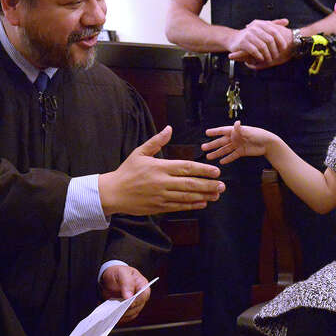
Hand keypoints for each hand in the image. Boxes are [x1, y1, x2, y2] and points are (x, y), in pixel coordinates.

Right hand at [99, 126, 223, 215]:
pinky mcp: (158, 207)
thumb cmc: (127, 171)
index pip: (186, 167)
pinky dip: (192, 205)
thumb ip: (156, 141)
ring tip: (216, 195)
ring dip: (203, 196)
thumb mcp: (139, 153)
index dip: (203, 170)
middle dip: (208, 184)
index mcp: (159, 167)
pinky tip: (202, 203)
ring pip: (187, 196)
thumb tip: (169, 128)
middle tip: (222, 185)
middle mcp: (162, 182)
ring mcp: (161, 196)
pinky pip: (179, 207)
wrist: (113, 193)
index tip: (216, 171)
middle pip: (190, 184)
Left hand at [99, 265, 151, 321]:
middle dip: (128, 308)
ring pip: (133, 313)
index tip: (129, 302)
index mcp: (142, 285)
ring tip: (114, 313)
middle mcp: (140, 296)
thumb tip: (129, 296)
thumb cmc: (117, 273)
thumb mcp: (121, 273)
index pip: (144, 294)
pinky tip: (113, 316)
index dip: (138, 299)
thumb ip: (127, 282)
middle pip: (138, 306)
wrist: (108, 279)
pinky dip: (120, 317)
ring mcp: (134, 304)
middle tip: (118, 309)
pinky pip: (126, 317)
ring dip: (124, 314)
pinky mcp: (128, 310)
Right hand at [201, 121, 278, 164]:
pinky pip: (232, 156)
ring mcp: (238, 145)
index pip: (223, 131)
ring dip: (217, 153)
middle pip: (221, 141)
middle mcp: (235, 137)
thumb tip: (236, 123)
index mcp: (236, 131)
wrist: (268, 144)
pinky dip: (227, 159)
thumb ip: (240, 129)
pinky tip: (221, 162)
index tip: (206, 132)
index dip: (215, 132)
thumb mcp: (249, 131)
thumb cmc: (259, 135)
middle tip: (203, 148)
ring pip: (225, 150)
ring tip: (209, 157)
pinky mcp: (242, 152)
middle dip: (212, 144)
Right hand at [226, 18, 291, 66]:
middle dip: (274, 50)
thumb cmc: (250, 35)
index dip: (280, 40)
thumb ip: (274, 24)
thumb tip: (286, 21)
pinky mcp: (243, 42)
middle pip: (269, 40)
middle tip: (276, 57)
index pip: (274, 32)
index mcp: (261, 24)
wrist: (233, 39)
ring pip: (262, 46)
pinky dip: (259, 56)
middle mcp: (254, 28)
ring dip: (267, 55)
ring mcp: (248, 35)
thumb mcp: (261, 27)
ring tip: (269, 60)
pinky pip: (254, 51)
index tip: (284, 48)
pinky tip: (261, 59)